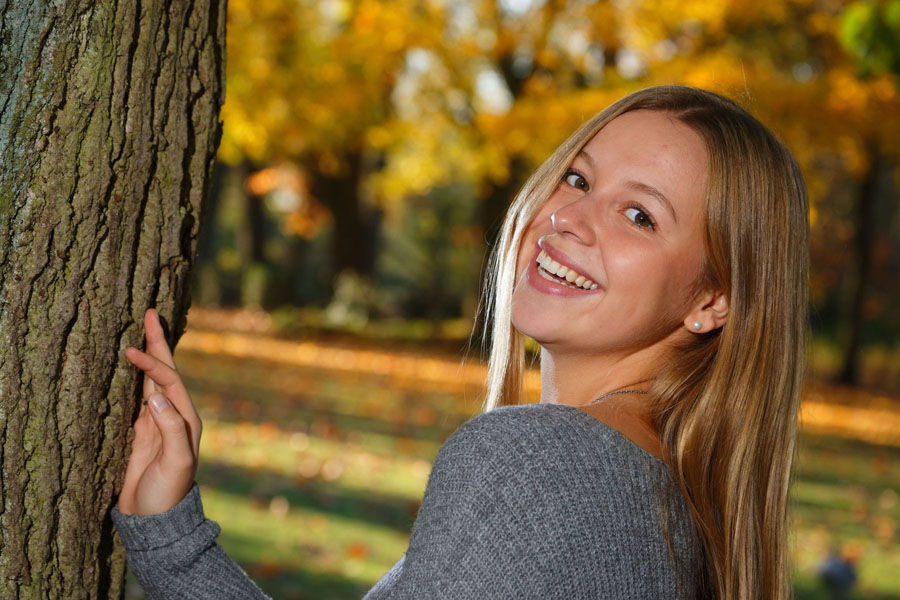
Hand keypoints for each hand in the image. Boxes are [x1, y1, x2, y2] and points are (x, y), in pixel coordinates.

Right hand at [118, 308, 201, 515]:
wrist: (156, 518)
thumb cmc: (168, 492)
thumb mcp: (176, 464)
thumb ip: (170, 429)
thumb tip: (155, 396)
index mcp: (187, 418)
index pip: (170, 380)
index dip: (152, 363)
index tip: (130, 350)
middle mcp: (175, 414)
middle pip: (166, 371)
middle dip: (158, 343)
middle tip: (151, 312)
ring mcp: (158, 420)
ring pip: (153, 379)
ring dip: (149, 355)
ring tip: (142, 330)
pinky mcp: (143, 430)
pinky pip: (139, 395)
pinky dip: (136, 377)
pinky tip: (132, 366)